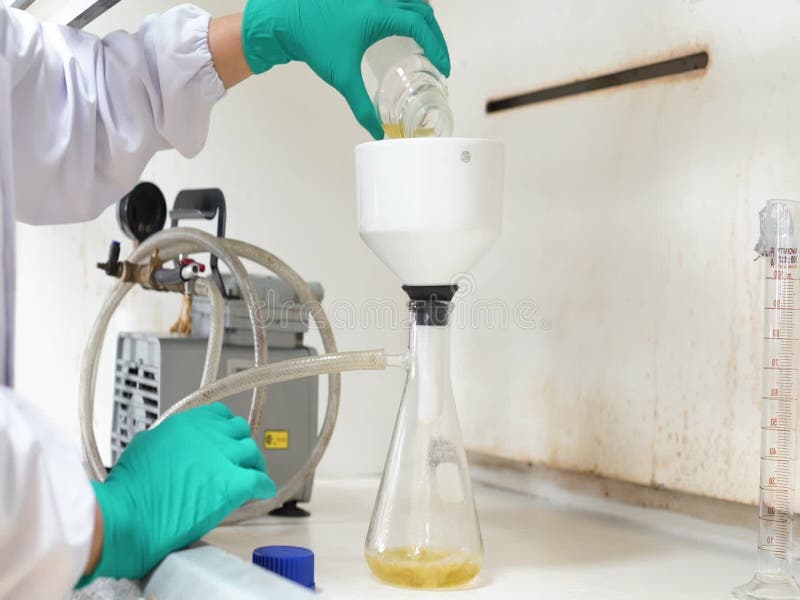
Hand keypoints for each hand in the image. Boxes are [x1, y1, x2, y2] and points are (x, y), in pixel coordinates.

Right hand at [80, 403, 274, 583]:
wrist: (126, 516)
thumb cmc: (127, 490)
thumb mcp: (143, 447)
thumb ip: (167, 439)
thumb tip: (175, 445)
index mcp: (186, 422)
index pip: (219, 415)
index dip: (225, 430)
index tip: (227, 439)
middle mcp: (207, 434)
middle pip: (239, 432)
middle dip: (241, 446)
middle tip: (241, 460)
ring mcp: (222, 457)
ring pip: (252, 453)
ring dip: (255, 466)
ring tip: (254, 476)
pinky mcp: (231, 484)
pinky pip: (260, 481)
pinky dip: (264, 487)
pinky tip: (262, 492)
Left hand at [242, 0, 450, 138]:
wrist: (284, 19)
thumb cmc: (310, 40)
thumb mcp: (341, 76)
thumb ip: (361, 106)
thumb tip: (375, 129)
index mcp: (378, 13)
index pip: (421, 26)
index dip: (438, 46)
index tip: (443, 66)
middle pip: (421, 10)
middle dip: (435, 34)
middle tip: (439, 57)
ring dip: (422, 19)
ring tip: (426, 43)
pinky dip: (405, 11)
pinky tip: (401, 28)